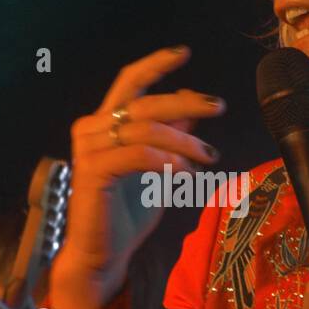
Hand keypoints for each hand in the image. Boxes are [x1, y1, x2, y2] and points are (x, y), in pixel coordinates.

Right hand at [56, 45, 225, 299]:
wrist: (102, 254)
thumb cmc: (128, 213)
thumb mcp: (160, 168)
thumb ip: (171, 137)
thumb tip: (193, 106)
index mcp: (105, 124)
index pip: (130, 83)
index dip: (156, 64)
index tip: (185, 54)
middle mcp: (92, 130)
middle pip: (144, 102)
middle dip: (186, 102)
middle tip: (219, 106)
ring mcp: (88, 150)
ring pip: (144, 129)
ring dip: (184, 141)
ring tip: (209, 155)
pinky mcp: (92, 172)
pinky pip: (137, 155)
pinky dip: (166, 161)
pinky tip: (185, 173)